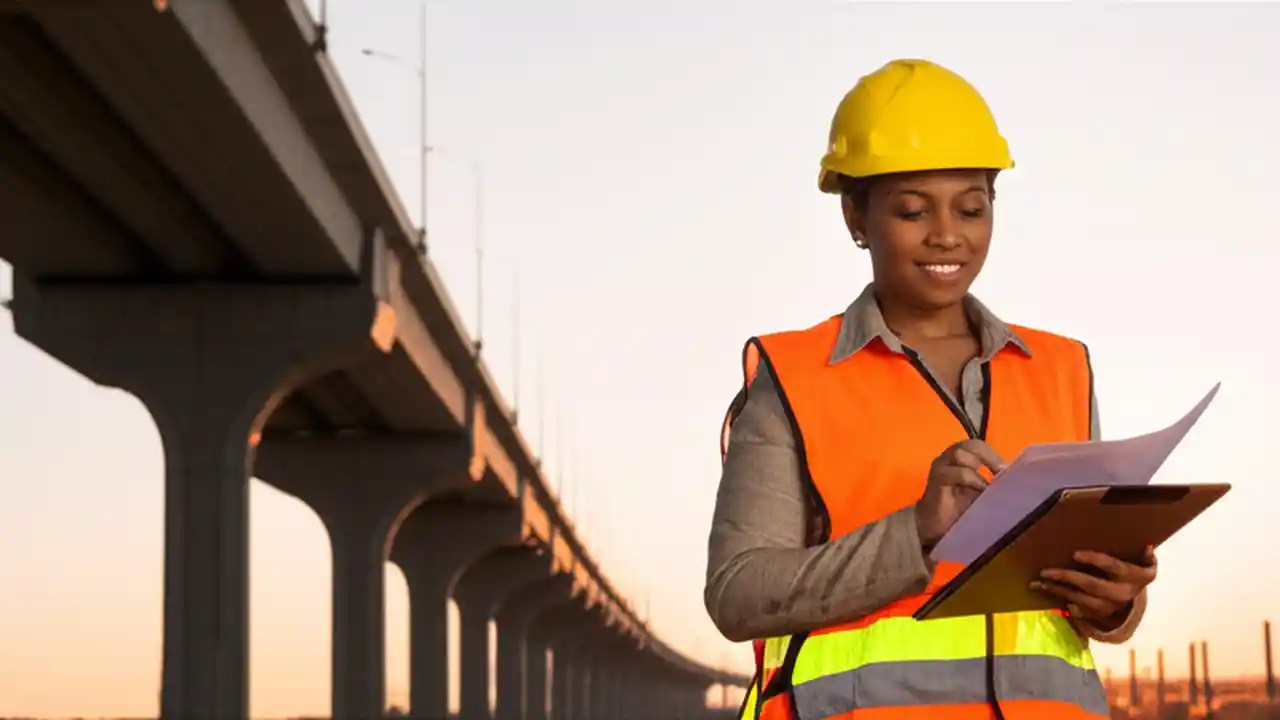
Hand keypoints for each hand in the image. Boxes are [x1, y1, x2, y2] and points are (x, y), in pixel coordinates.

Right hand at [915, 439, 1005, 546]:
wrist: (934, 525)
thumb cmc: (958, 508)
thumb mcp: (979, 492)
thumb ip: (992, 483)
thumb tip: (1015, 480)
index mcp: (960, 458)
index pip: (978, 445)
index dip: (993, 454)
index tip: (1007, 470)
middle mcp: (948, 458)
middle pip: (970, 444)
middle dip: (988, 456)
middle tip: (1000, 473)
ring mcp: (940, 467)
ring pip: (960, 454)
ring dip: (978, 467)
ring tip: (988, 484)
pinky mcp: (936, 479)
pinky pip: (956, 472)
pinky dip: (972, 479)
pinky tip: (980, 490)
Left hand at [1032, 546, 1157, 626]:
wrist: (1136, 604)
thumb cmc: (1135, 574)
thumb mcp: (1147, 565)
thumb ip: (1147, 556)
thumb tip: (1148, 545)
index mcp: (1133, 577)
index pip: (1112, 566)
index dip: (1094, 560)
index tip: (1075, 554)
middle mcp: (1121, 594)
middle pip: (1091, 585)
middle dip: (1067, 577)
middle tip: (1046, 571)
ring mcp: (1110, 607)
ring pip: (1082, 599)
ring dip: (1059, 590)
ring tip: (1040, 582)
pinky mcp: (1099, 616)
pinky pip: (1078, 610)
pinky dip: (1060, 601)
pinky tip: (1046, 593)